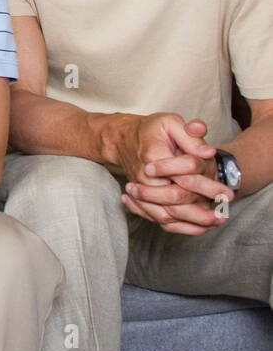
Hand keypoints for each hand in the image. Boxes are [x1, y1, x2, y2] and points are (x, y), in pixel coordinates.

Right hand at [116, 115, 229, 234]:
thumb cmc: (151, 130)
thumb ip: (190, 135)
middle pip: (175, 200)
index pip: (183, 176)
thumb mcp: (170, 122)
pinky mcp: (142, 199)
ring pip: (165, 215)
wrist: (123, 140)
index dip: (208, 186)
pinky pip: (157, 219)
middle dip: (201, 210)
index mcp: (153, 156)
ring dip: (192, 222)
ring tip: (215, 223)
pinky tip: (198, 227)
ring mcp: (141, 191)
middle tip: (224, 214)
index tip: (228, 192)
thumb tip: (208, 152)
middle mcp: (144, 178)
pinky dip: (178, 227)